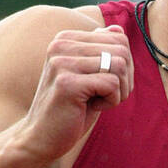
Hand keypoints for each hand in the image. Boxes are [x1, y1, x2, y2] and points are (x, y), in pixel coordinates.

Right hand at [17, 23, 133, 164]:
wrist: (41, 138)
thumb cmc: (70, 109)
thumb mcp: (88, 75)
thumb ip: (100, 51)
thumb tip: (118, 29)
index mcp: (66, 38)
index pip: (118, 37)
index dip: (124, 65)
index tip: (107, 84)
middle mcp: (61, 44)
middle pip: (122, 49)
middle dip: (126, 78)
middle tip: (107, 96)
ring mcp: (62, 62)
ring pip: (120, 65)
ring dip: (119, 91)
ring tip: (98, 102)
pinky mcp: (67, 83)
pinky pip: (112, 84)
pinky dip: (111, 101)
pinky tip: (92, 108)